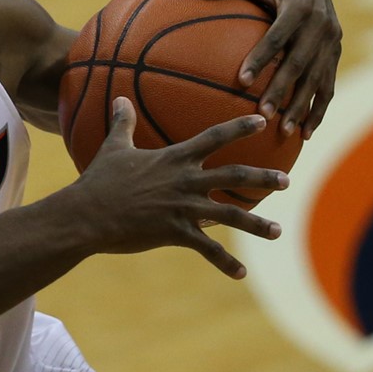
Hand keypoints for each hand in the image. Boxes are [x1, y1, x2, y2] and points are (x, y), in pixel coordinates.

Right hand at [75, 98, 286, 277]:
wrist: (85, 215)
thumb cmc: (98, 181)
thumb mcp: (113, 148)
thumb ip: (124, 123)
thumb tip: (120, 98)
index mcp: (174, 158)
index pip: (214, 137)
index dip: (239, 127)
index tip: (262, 120)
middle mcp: (185, 181)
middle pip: (234, 176)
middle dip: (263, 178)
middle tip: (287, 181)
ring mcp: (182, 207)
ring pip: (229, 215)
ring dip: (256, 224)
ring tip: (277, 231)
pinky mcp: (174, 233)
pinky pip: (207, 250)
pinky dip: (224, 263)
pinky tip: (240, 273)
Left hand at [189, 0, 339, 137]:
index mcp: (299, 5)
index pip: (277, 35)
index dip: (261, 57)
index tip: (241, 81)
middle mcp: (321, 24)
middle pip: (299, 62)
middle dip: (281, 90)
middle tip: (262, 115)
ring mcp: (332, 41)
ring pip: (317, 79)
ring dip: (301, 107)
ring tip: (283, 131)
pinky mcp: (335, 53)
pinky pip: (329, 85)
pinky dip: (318, 110)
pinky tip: (305, 134)